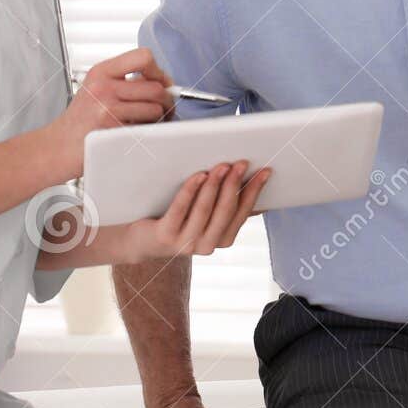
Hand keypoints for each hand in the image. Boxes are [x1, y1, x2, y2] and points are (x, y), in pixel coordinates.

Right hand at [45, 48, 172, 179]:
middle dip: (166, 100)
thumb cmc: (81, 120)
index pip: (144, 57)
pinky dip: (148, 132)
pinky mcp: (112, 129)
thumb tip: (165, 82)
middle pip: (155, 86)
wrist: (59, 146)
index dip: (159, 71)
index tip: (160, 83)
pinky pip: (146, 128)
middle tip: (164, 109)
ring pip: (155, 108)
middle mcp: (103, 86)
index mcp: (102, 71)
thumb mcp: (97, 88)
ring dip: (159, 118)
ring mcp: (107, 108)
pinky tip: (137, 133)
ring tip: (149, 122)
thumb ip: (126, 81)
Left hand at [123, 161, 270, 261]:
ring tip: (222, 165)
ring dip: (215, 184)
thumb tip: (253, 180)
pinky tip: (199, 175)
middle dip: (236, 184)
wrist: (142, 240)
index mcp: (222, 239)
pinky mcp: (166, 236)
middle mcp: (207, 245)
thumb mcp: (205, 214)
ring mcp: (186, 243)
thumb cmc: (178, 219)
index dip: (255, 191)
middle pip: (226, 210)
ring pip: (205, 209)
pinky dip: (191, 190)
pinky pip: (181, 208)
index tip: (264, 171)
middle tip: (242, 162)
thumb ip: (225, 203)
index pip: (243, 212)